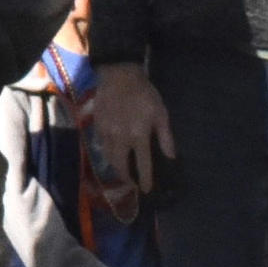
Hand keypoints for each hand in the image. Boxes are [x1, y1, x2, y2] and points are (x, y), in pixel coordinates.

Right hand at [84, 61, 172, 201]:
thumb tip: (171, 156)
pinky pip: (101, 146)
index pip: (142, 164)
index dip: (145, 179)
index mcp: (139, 135)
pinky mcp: (96, 126)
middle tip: (132, 182)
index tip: (147, 189)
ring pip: (108, 157)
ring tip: (122, 171)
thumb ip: (165, 137)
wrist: (119, 76)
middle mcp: (120, 138)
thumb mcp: (161, 113)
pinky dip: (107, 153)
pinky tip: (112, 153)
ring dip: (116, 167)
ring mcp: (106, 133)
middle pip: (121, 165)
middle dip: (126, 177)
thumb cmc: (144, 94)